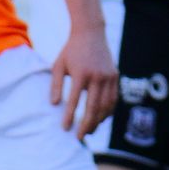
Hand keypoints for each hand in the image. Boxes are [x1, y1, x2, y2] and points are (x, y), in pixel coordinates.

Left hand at [50, 24, 118, 140]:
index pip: (74, 100)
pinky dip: (108, 111)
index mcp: (81, 72)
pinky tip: (100, 119)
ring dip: (98, 121)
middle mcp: (97, 75)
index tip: (65, 129)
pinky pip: (113, 98)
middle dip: (86, 125)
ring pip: (106, 105)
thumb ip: (55, 85)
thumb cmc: (71, 50)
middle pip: (93, 107)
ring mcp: (108, 76)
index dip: (69, 116)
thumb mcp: (59, 65)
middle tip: (79, 137)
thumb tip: (53, 105)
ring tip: (89, 131)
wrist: (91, 32)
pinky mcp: (115, 75)